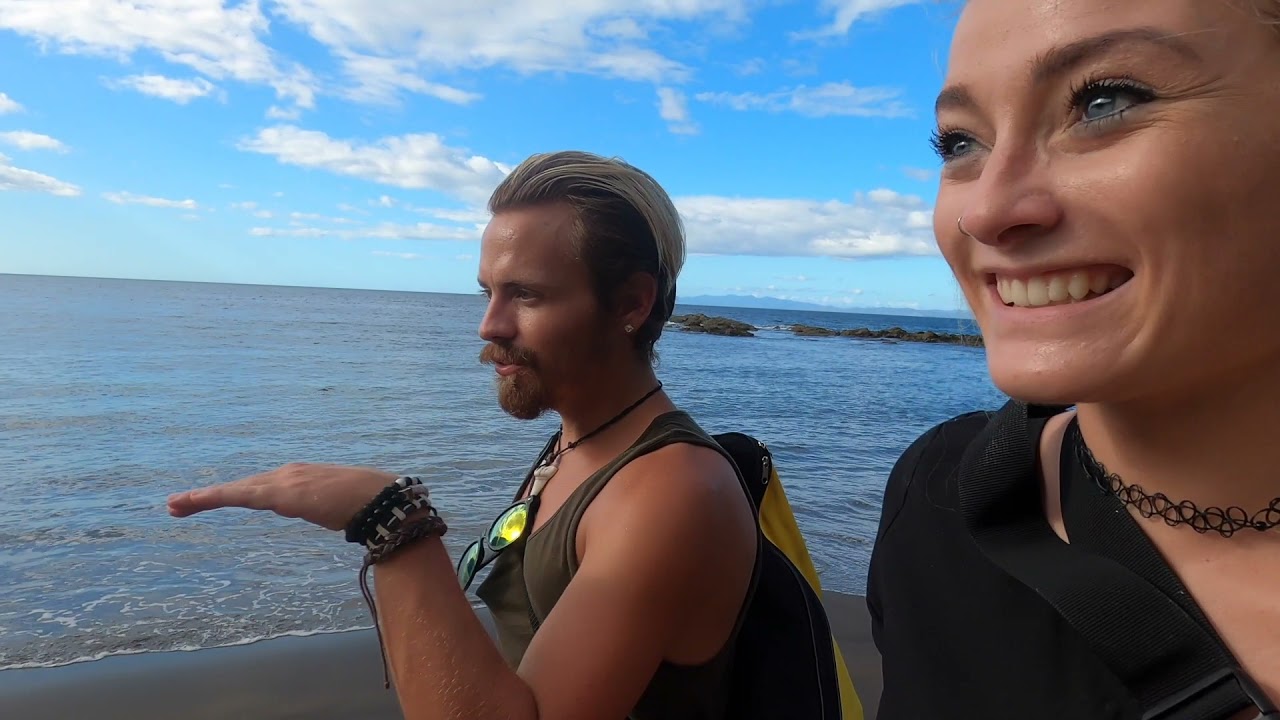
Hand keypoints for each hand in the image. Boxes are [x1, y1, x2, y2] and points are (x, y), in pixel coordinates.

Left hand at [167, 462, 398, 530]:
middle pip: (240, 487)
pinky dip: (217, 497)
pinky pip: (241, 495)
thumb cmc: (366, 504)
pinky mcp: (281, 492)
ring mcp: (283, 481)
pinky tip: (196, 500)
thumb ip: (321, 507)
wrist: (380, 498)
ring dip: (203, 498)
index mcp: (299, 479)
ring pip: (235, 490)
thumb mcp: (335, 507)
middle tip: (175, 504)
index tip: (208, 502)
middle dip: (207, 496)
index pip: (257, 487)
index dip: (231, 494)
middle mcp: (287, 475)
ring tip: (175, 504)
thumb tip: (323, 512)